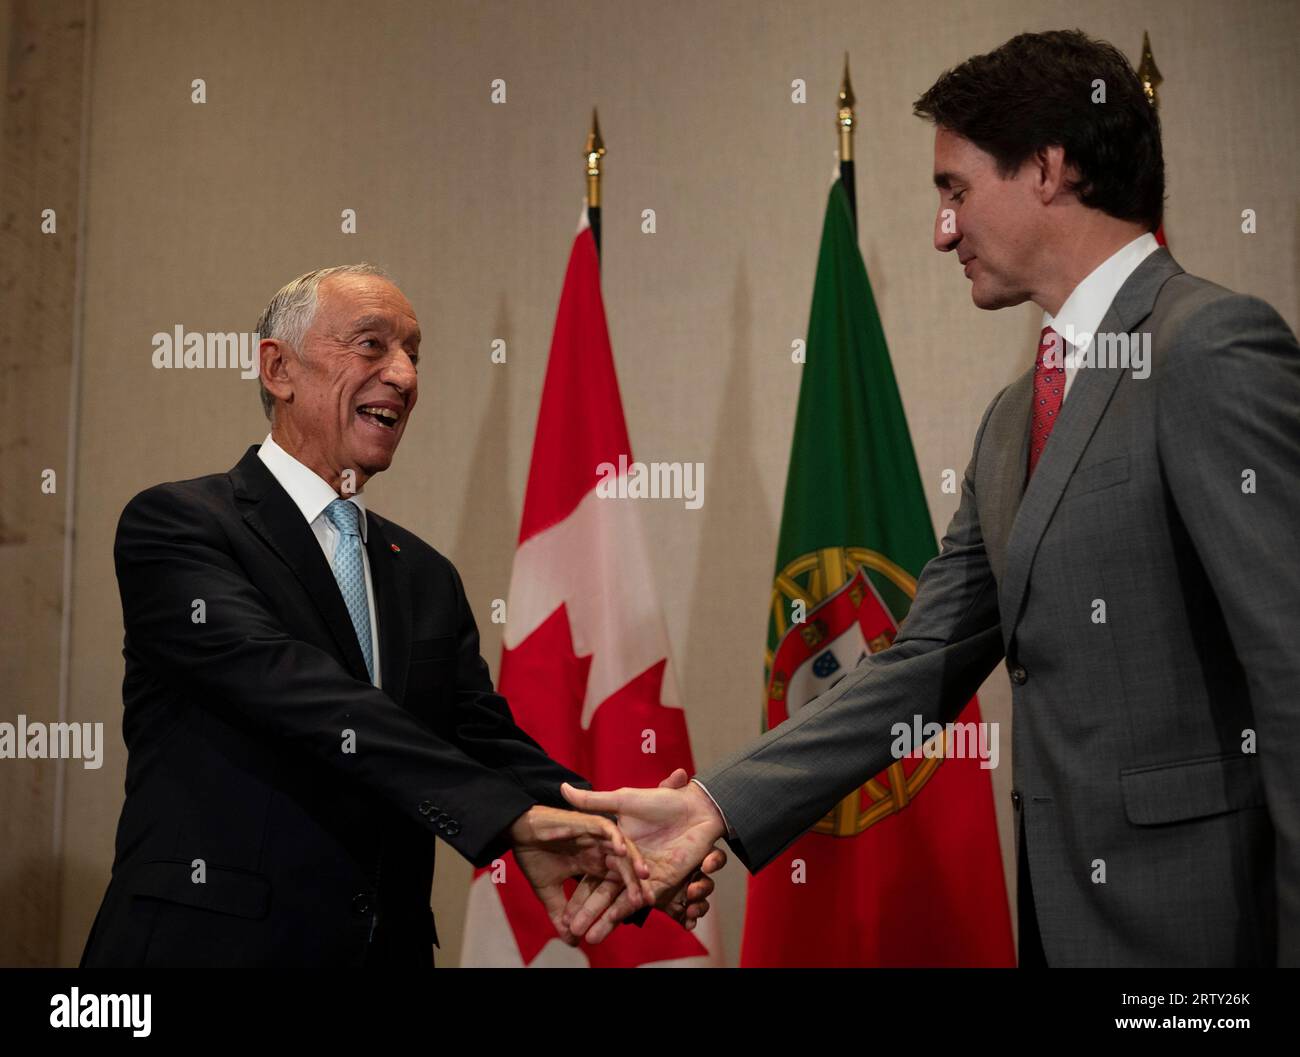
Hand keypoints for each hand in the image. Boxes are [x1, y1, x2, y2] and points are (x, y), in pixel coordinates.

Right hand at [508, 805, 651, 944]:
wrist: (516, 829)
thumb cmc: (532, 855)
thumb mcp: (547, 890)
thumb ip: (559, 913)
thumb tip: (569, 941)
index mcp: (592, 863)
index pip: (615, 881)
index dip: (626, 895)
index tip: (638, 912)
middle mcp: (598, 849)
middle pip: (623, 866)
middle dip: (635, 882)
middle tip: (646, 899)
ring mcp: (595, 835)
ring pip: (621, 847)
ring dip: (632, 860)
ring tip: (643, 876)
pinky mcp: (588, 821)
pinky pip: (607, 828)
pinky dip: (615, 837)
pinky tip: (621, 851)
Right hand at [559, 769, 727, 942]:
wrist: (697, 806)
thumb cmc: (662, 801)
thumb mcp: (623, 799)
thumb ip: (593, 799)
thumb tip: (563, 789)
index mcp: (615, 847)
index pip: (591, 874)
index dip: (577, 892)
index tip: (561, 908)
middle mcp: (627, 863)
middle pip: (603, 891)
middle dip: (588, 911)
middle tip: (572, 930)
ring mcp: (645, 872)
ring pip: (620, 897)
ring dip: (607, 917)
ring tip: (591, 936)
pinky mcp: (663, 878)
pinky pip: (643, 893)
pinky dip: (630, 904)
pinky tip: (617, 917)